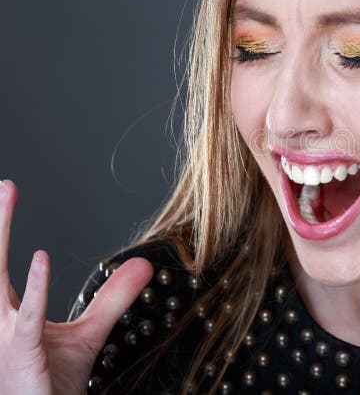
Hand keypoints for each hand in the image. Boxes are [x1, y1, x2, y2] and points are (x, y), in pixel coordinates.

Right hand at [0, 179, 153, 394]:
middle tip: (5, 185)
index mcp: (10, 315)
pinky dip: (35, 288)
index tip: (7, 190)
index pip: (1, 265)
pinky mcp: (22, 355)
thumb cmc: (53, 383)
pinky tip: (40, 257)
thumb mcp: (89, 333)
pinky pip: (29, 318)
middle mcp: (2, 322)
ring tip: (6, 199)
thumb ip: (112, 298)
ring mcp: (7, 339)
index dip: (4, 228)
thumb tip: (144, 265)